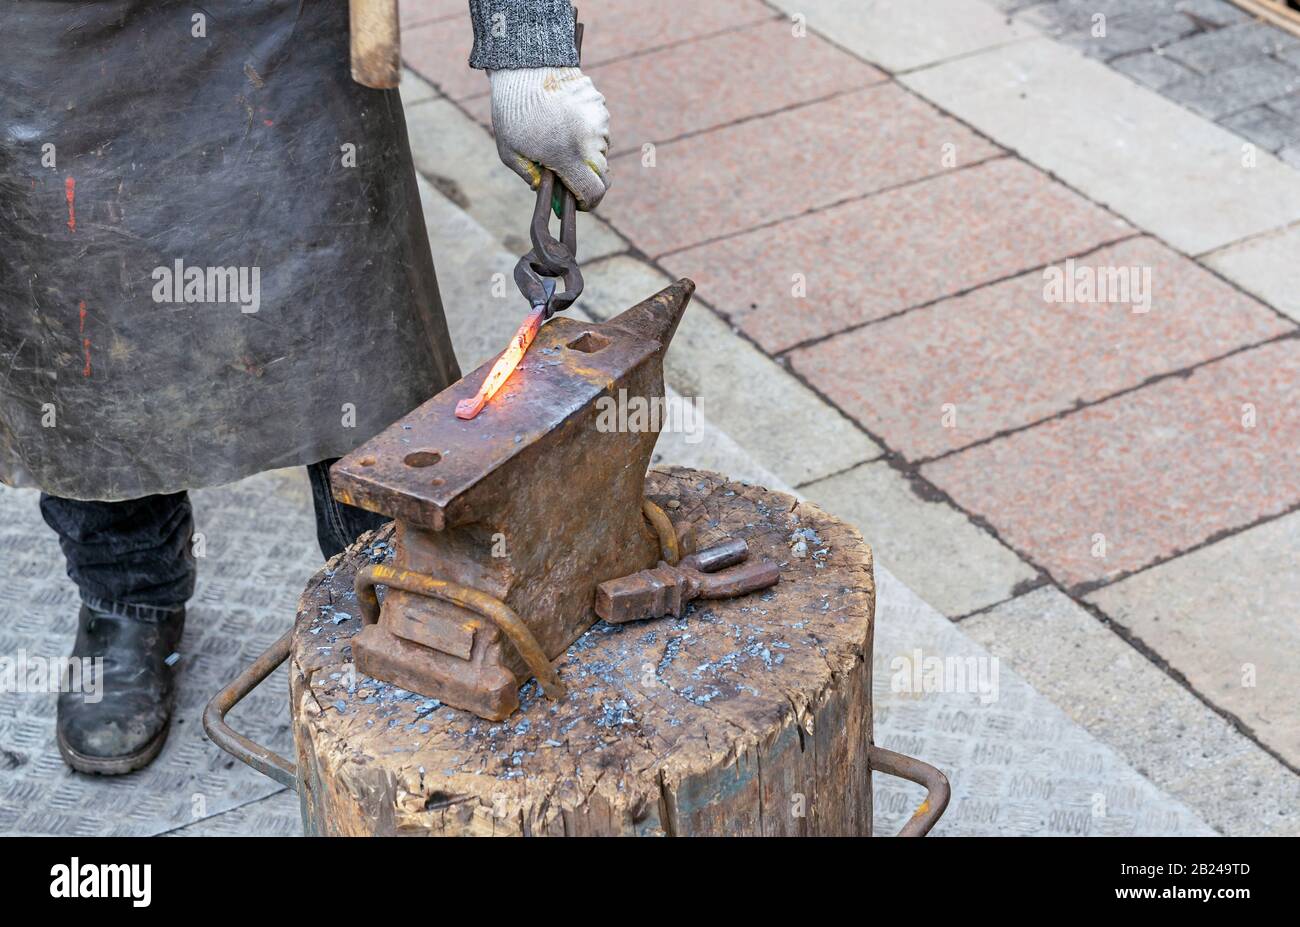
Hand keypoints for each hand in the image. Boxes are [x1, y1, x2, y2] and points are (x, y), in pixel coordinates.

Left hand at [488, 66, 610, 209]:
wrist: (523, 66)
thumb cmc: (512, 112)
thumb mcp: (511, 154)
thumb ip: (532, 178)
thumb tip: (549, 192)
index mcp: (568, 157)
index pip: (595, 193)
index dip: (588, 203)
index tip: (578, 202)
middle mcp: (590, 140)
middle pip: (601, 174)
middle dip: (585, 178)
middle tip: (565, 171)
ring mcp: (598, 121)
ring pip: (601, 150)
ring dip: (586, 152)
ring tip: (560, 137)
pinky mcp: (600, 104)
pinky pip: (599, 127)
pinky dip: (586, 130)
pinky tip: (565, 118)